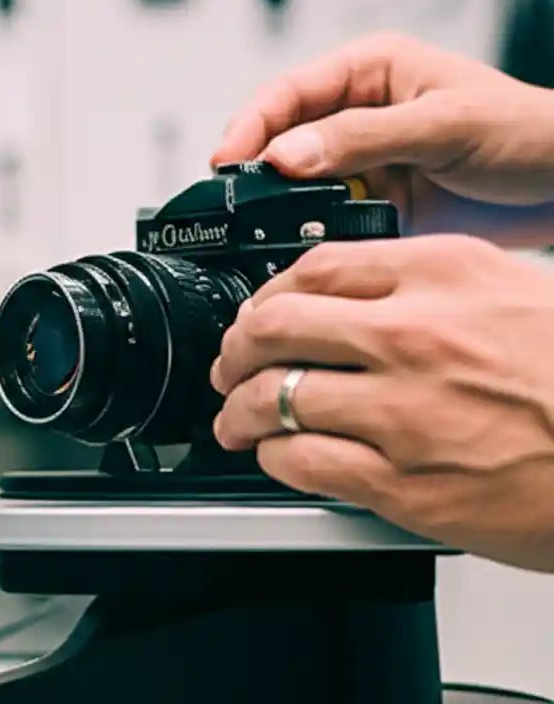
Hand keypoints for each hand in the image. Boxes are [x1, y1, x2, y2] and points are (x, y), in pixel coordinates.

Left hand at [210, 235, 553, 571]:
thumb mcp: (518, 292)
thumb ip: (433, 283)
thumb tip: (358, 290)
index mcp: (445, 276)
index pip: (315, 267)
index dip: (269, 293)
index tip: (259, 310)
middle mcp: (415, 336)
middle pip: (275, 327)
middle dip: (237, 348)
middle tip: (231, 363)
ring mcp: (403, 411)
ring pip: (273, 398)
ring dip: (240, 411)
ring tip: (235, 418)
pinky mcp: (402, 483)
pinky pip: (301, 462)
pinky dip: (274, 458)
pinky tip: (276, 457)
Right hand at [212, 32, 553, 244]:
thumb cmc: (527, 133)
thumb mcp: (443, 125)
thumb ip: (362, 138)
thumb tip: (287, 154)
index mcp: (369, 72)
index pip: (287, 93)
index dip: (251, 126)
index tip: (228, 162)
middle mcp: (357, 116)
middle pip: (280, 141)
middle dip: (255, 174)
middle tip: (235, 205)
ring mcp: (362, 165)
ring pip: (296, 187)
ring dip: (280, 210)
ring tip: (266, 232)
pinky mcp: (372, 208)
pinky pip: (324, 223)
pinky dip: (309, 238)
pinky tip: (302, 249)